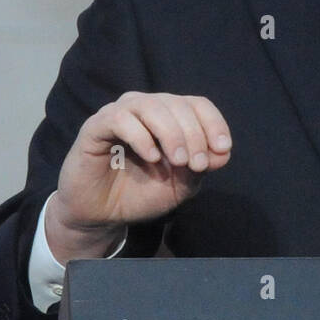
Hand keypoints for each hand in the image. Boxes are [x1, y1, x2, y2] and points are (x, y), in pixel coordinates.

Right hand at [45, 92, 231, 263]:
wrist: (101, 215)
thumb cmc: (141, 194)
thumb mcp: (180, 185)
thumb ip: (201, 167)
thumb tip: (223, 152)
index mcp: (169, 116)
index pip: (197, 105)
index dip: (213, 123)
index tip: (223, 148)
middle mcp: (146, 107)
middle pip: (178, 104)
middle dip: (194, 135)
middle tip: (197, 164)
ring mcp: (120, 113)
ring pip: (152, 106)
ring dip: (172, 133)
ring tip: (178, 162)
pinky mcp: (96, 125)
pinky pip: (120, 119)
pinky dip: (141, 136)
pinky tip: (151, 157)